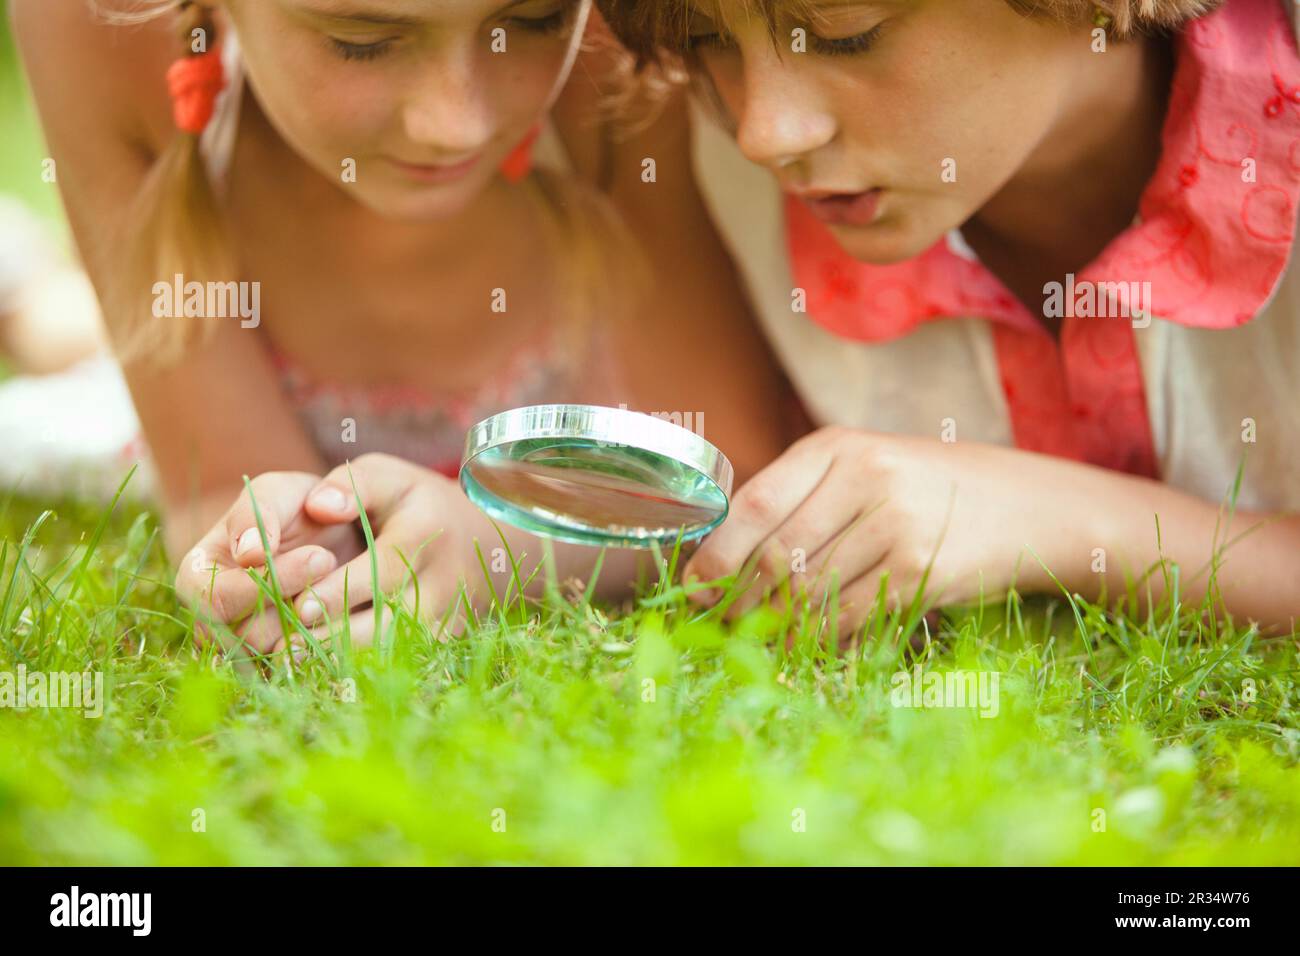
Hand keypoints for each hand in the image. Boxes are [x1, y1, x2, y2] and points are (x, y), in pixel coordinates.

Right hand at [176, 472, 362, 655]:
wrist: (332, 528)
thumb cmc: (295, 506)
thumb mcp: (276, 492)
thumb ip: (256, 515)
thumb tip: (249, 553)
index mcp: (197, 577)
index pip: (216, 601)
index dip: (266, 585)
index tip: (321, 555)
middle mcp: (215, 620)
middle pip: (245, 637)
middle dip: (295, 603)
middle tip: (335, 563)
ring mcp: (249, 645)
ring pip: (277, 658)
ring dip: (317, 625)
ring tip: (342, 584)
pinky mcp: (285, 660)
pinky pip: (306, 666)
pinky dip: (334, 643)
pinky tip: (354, 611)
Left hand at [283, 453, 496, 651]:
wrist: (477, 536)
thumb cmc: (412, 502)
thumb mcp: (387, 477)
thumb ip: (350, 484)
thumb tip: (320, 506)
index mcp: (427, 532)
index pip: (385, 569)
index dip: (341, 591)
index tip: (300, 606)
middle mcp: (445, 579)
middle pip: (391, 620)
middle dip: (337, 636)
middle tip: (286, 647)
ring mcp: (448, 614)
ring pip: (397, 648)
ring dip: (345, 659)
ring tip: (296, 661)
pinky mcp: (445, 639)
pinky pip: (406, 661)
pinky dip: (364, 667)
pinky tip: (323, 669)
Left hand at [683, 427, 1099, 630]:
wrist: (1029, 505)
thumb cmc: (930, 490)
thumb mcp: (867, 469)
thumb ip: (804, 498)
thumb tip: (722, 558)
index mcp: (839, 447)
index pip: (755, 503)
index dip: (716, 553)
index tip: (693, 585)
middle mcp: (866, 478)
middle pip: (777, 556)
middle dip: (739, 601)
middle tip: (721, 624)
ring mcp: (896, 525)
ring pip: (809, 594)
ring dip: (775, 627)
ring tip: (758, 640)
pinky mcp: (922, 572)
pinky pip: (848, 618)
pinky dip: (819, 641)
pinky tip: (805, 648)